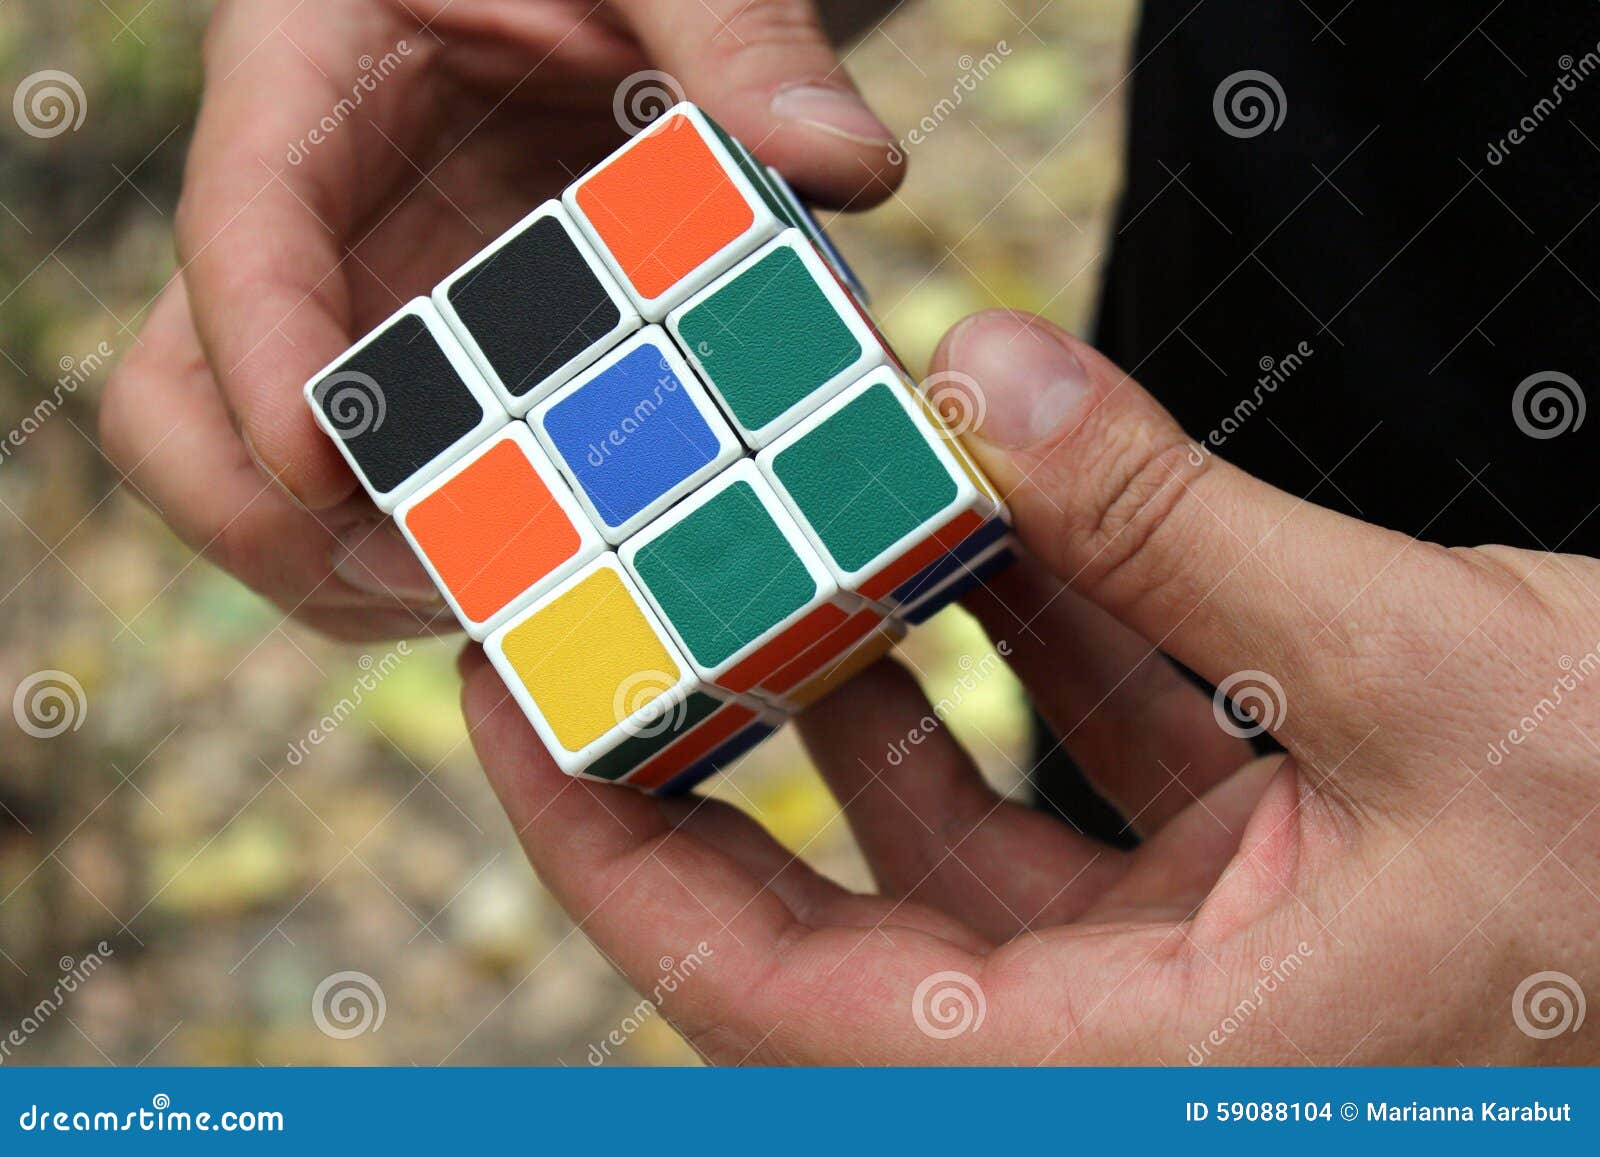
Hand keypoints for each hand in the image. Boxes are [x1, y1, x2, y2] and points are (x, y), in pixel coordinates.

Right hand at [101, 0, 900, 639]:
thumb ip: (738, 33)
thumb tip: (850, 167)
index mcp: (309, 79)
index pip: (233, 227)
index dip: (255, 356)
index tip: (319, 466)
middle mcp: (302, 228)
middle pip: (184, 405)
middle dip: (284, 524)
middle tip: (450, 584)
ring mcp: (349, 321)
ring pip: (264, 490)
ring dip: (358, 578)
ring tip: (513, 614)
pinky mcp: (416, 385)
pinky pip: (372, 506)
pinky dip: (437, 569)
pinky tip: (553, 585)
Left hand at [464, 309, 1599, 1063]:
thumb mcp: (1421, 672)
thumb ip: (1176, 525)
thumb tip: (987, 372)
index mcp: (1139, 1079)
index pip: (771, 1001)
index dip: (613, 856)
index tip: (518, 709)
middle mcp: (1136, 1055)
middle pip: (839, 919)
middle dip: (732, 747)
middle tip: (637, 599)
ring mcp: (1190, 975)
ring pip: (968, 832)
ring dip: (892, 675)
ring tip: (810, 527)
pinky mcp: (1251, 896)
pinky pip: (1089, 776)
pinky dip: (1042, 655)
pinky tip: (1003, 530)